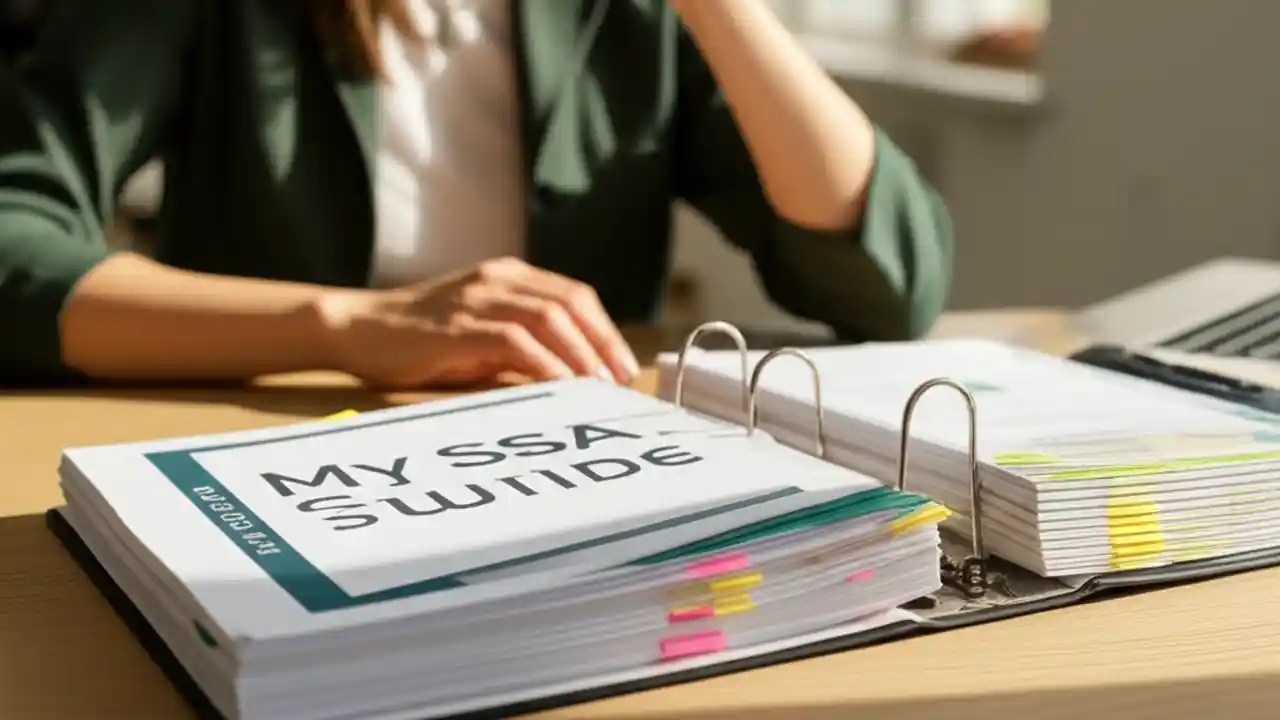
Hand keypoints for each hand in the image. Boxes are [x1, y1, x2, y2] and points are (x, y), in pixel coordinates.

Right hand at [314, 257, 639, 388]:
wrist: (357, 329)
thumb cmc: (420, 339)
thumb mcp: (479, 333)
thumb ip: (521, 343)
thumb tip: (572, 375)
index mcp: (508, 275)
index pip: (574, 296)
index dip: (605, 330)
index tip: (623, 366)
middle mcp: (498, 279)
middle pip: (571, 304)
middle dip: (603, 344)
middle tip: (620, 382)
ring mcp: (477, 300)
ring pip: (550, 320)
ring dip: (581, 357)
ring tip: (598, 389)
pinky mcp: (458, 327)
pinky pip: (516, 342)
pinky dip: (547, 366)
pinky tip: (561, 389)